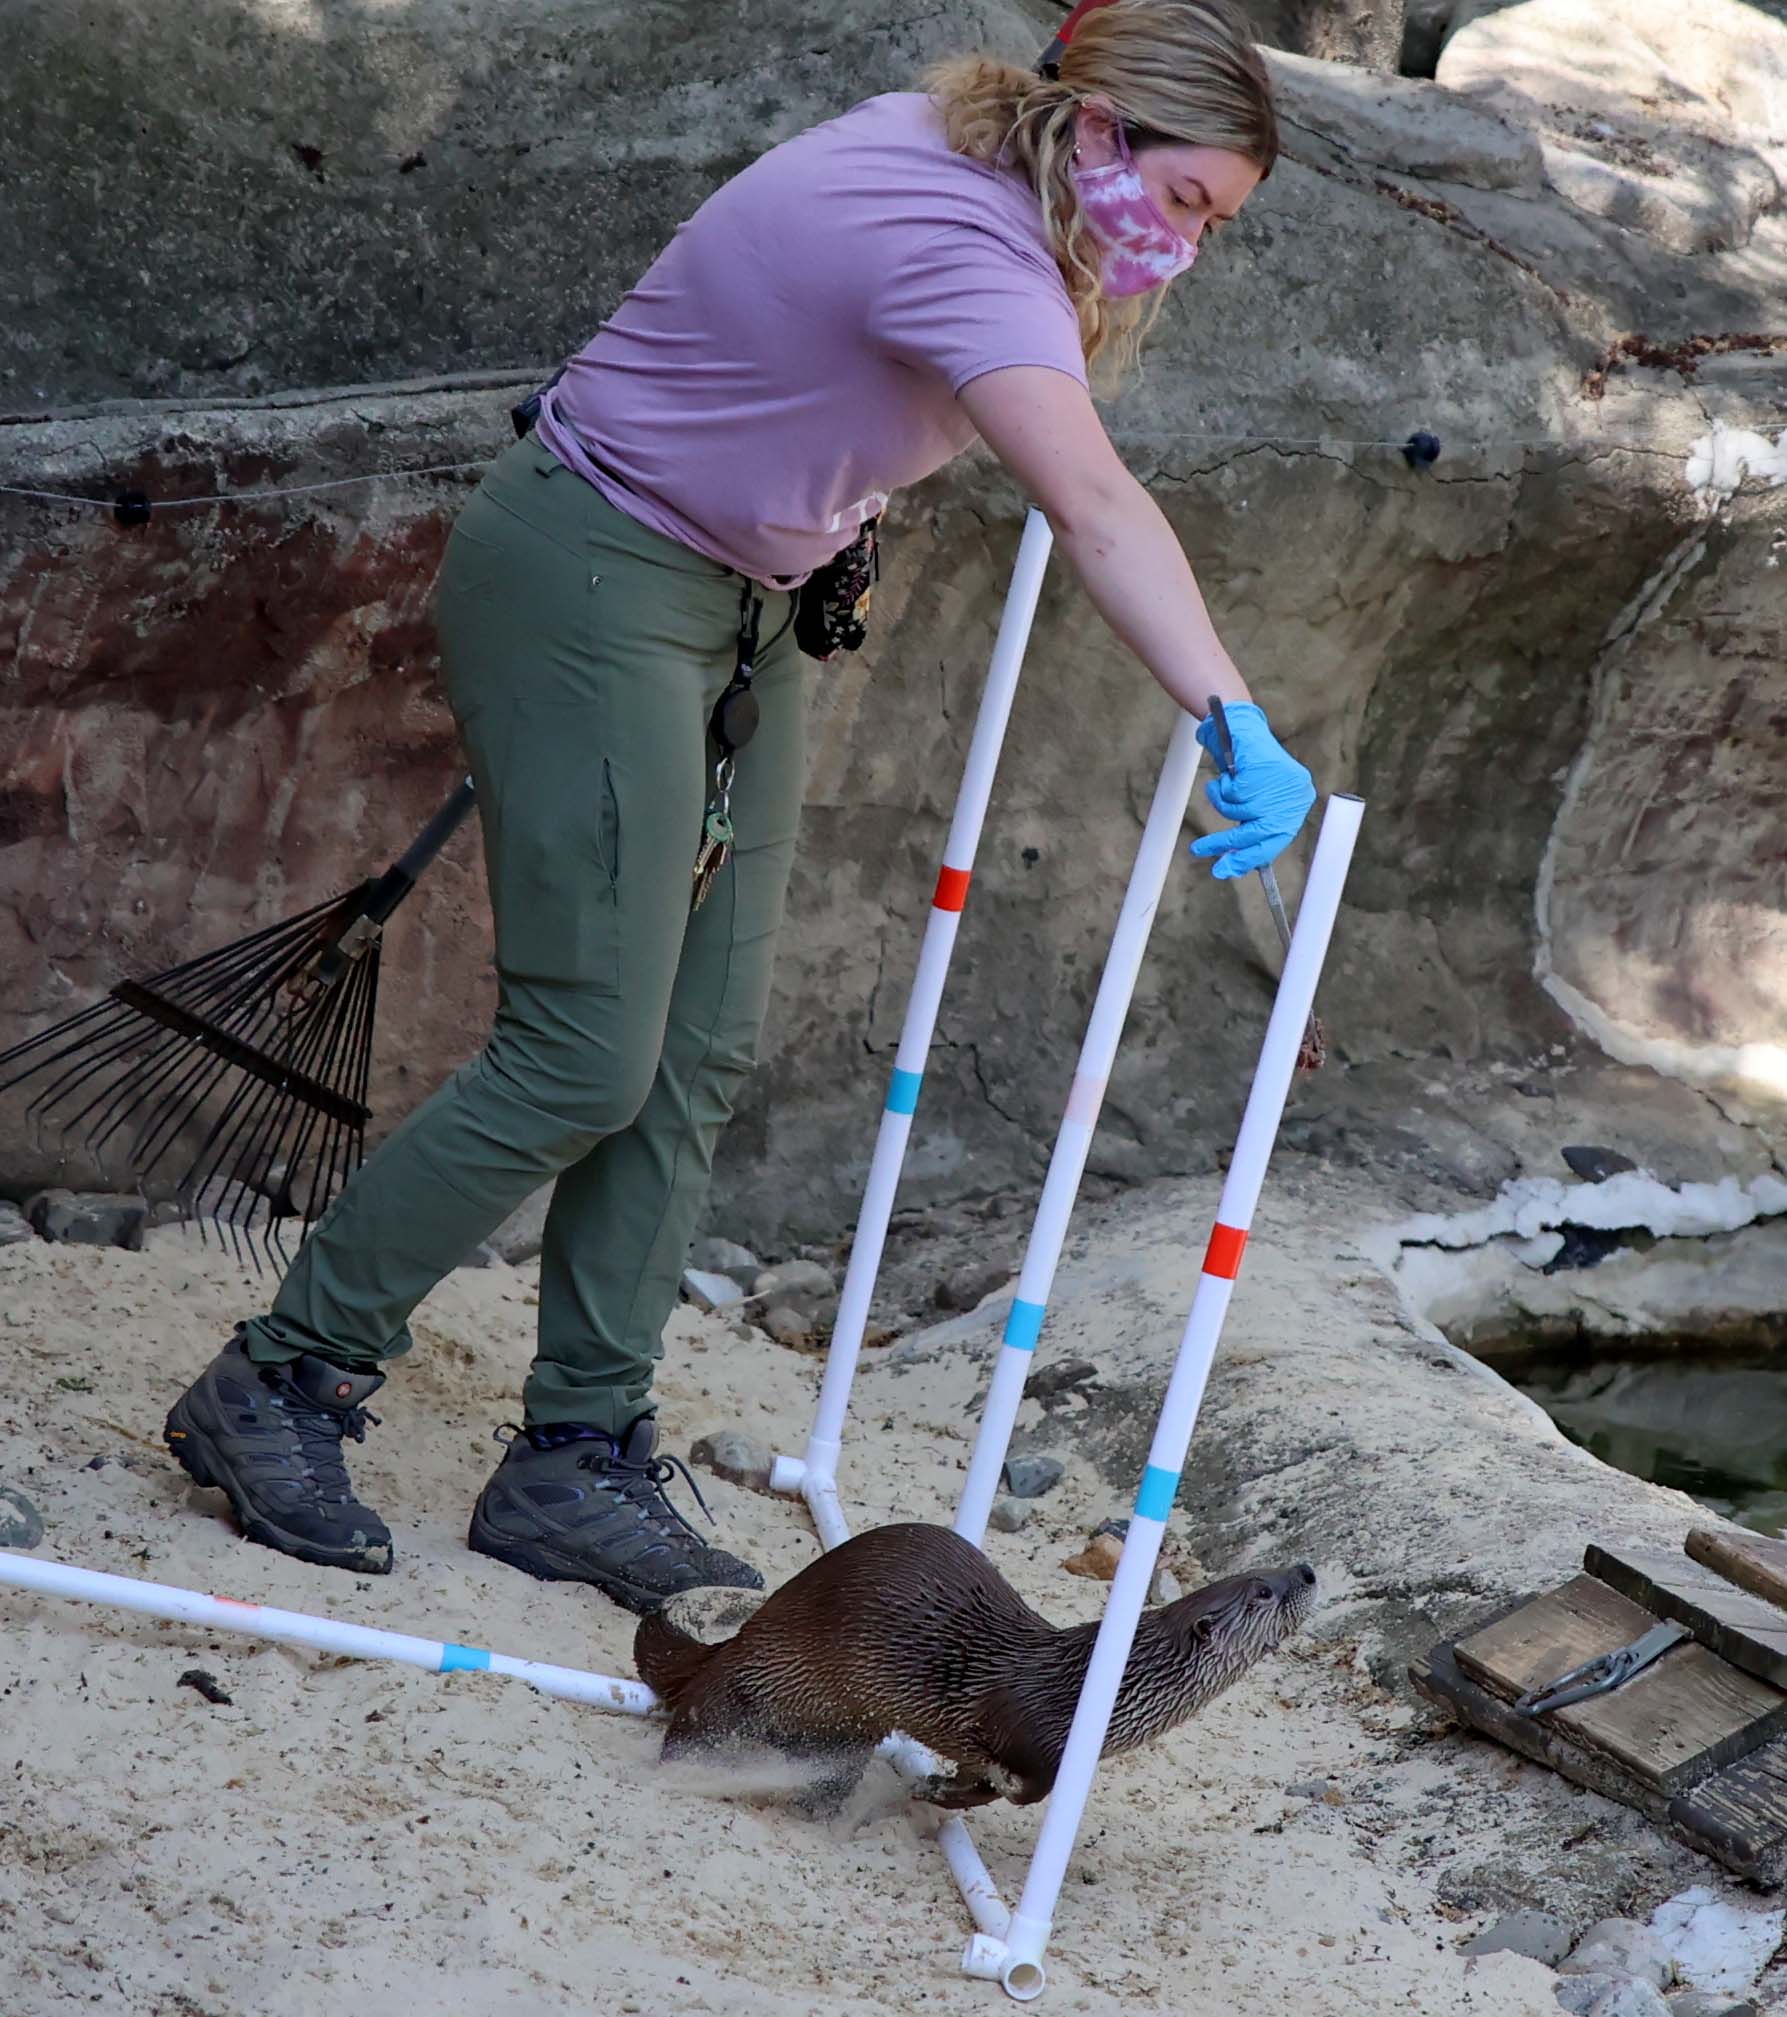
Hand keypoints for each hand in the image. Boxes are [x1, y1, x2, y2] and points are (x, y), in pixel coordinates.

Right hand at [1188, 702, 1314, 879]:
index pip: (1275, 841)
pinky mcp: (1260, 770)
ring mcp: (1278, 781)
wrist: (1238, 726)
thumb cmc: (1246, 765)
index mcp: (1297, 802)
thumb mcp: (1256, 799)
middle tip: (1199, 851)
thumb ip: (1254, 825)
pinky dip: (1220, 788)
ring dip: (1223, 803)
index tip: (1227, 869)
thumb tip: (1239, 864)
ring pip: (1239, 813)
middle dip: (1225, 844)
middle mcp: (1294, 793)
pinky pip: (1230, 796)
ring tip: (1223, 787)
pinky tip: (1226, 774)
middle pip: (1257, 833)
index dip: (1249, 858)